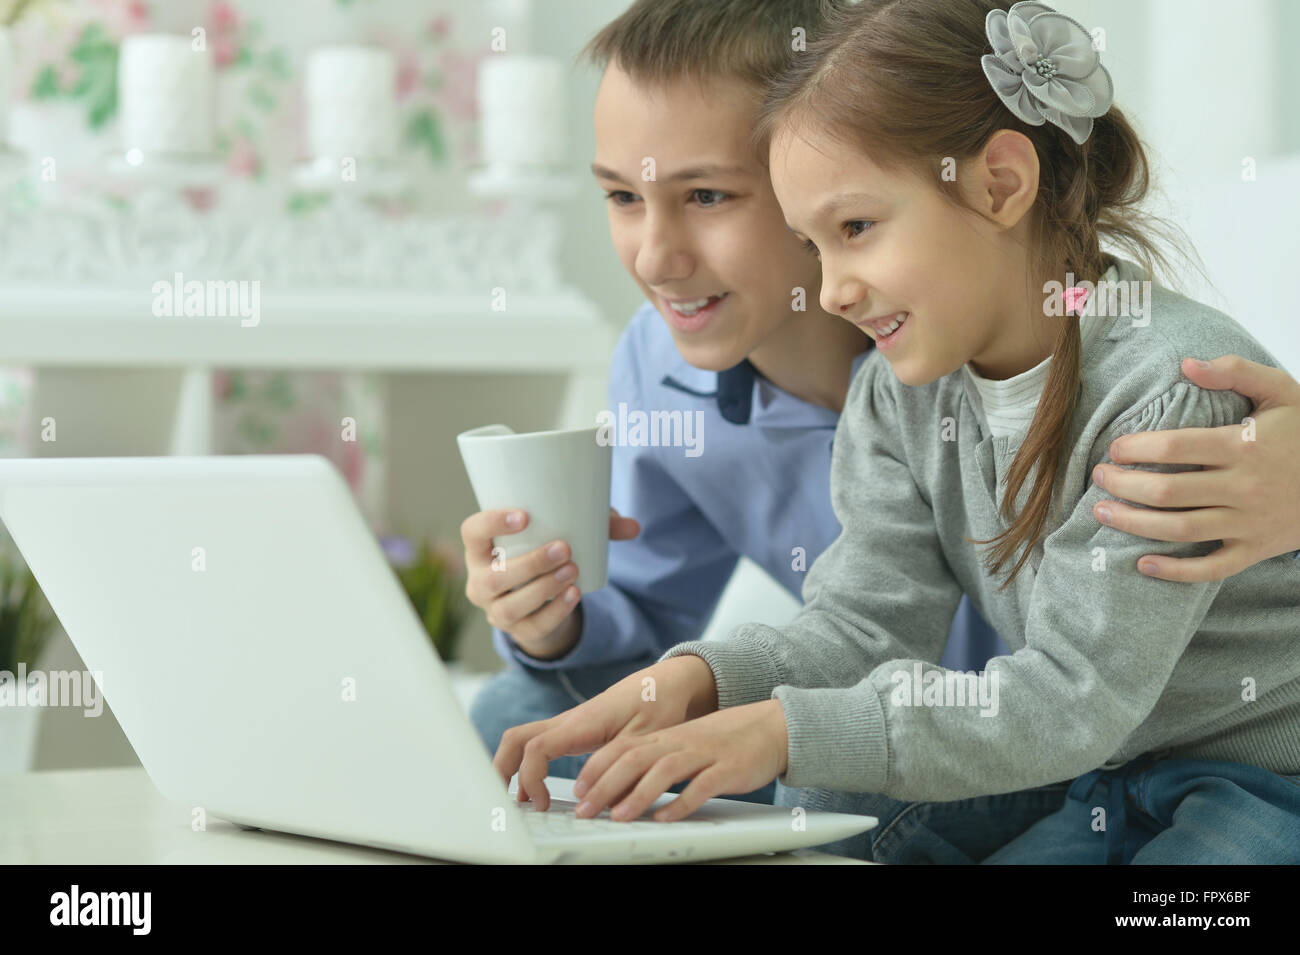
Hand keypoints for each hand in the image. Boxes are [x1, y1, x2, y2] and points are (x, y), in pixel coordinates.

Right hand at [461, 506, 639, 658]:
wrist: (543, 600)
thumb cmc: (546, 553)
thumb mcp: (564, 534)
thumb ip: (596, 526)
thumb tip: (634, 526)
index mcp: (481, 550)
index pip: (472, 532)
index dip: (492, 523)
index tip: (525, 516)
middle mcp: (480, 581)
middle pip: (493, 576)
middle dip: (530, 563)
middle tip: (564, 548)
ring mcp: (495, 611)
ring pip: (509, 607)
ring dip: (542, 589)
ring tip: (572, 571)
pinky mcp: (517, 631)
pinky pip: (532, 626)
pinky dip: (555, 611)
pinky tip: (573, 595)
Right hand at [493, 655, 717, 810]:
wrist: (666, 682)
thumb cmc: (658, 704)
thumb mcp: (644, 741)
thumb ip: (619, 769)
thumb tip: (594, 801)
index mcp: (582, 723)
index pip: (536, 748)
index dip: (530, 778)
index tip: (541, 803)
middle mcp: (568, 720)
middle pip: (515, 739)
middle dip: (501, 769)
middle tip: (505, 802)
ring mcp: (568, 723)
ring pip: (523, 739)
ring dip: (511, 767)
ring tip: (518, 801)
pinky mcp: (573, 729)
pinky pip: (538, 744)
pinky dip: (527, 764)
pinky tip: (535, 789)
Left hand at [571, 699, 788, 822]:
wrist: (772, 726)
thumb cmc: (726, 740)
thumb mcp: (685, 744)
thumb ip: (657, 760)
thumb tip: (622, 784)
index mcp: (667, 737)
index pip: (622, 747)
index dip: (597, 767)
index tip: (578, 789)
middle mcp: (680, 742)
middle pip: (634, 758)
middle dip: (606, 784)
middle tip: (587, 809)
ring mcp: (704, 754)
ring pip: (664, 770)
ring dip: (638, 794)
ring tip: (619, 816)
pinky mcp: (728, 769)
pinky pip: (702, 785)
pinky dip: (681, 802)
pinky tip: (665, 817)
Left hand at [1092, 355, 1299, 581]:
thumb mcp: (1282, 392)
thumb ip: (1236, 371)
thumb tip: (1188, 364)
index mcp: (1243, 446)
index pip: (1175, 446)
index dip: (1136, 448)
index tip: (1114, 449)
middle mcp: (1243, 487)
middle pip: (1167, 491)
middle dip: (1123, 485)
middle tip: (1098, 477)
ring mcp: (1249, 522)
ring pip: (1179, 530)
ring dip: (1134, 524)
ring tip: (1102, 512)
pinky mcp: (1255, 549)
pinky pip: (1212, 568)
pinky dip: (1176, 572)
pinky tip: (1143, 564)